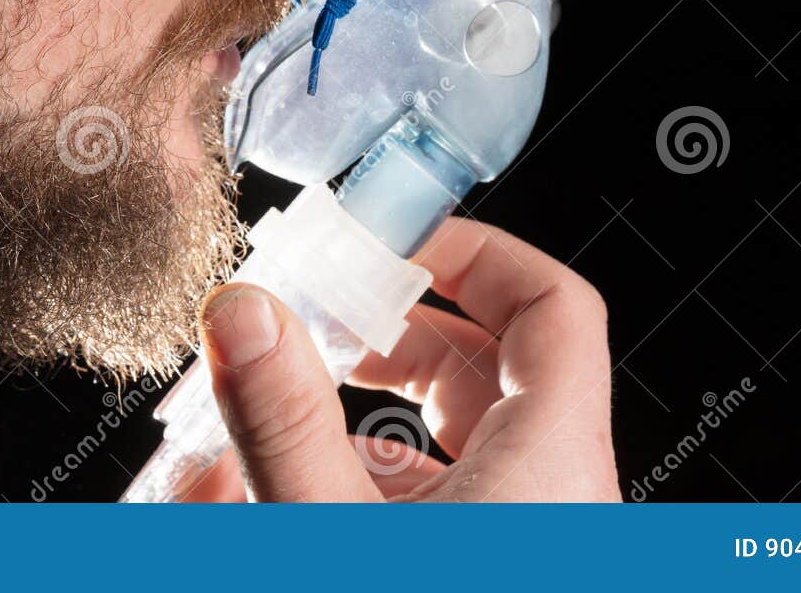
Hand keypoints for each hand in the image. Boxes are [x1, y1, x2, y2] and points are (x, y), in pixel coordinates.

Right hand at [184, 216, 619, 501]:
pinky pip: (445, 489)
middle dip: (392, 324)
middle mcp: (557, 493)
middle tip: (318, 308)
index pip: (554, 304)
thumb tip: (242, 311)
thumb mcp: (332, 526)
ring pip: (462, 429)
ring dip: (376, 395)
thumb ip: (286, 418)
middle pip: (493, 359)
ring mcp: (524, 529)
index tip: (391, 242)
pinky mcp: (486, 558)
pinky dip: (373, 464)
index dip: (476, 252)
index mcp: (555, 462)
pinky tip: (299, 468)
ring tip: (293, 382)